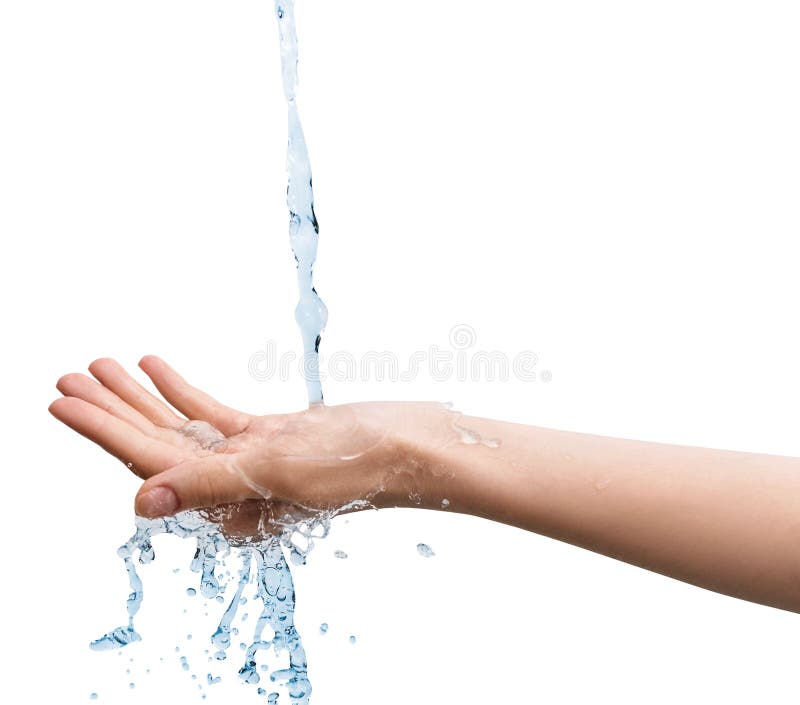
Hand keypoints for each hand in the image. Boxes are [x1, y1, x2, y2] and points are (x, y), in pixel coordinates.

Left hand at [49, 357, 451, 525]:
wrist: (411, 445)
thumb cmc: (355, 465)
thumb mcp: (278, 472)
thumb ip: (206, 483)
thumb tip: (140, 500)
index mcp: (226, 507)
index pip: (149, 462)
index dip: (102, 429)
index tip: (63, 399)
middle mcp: (230, 490)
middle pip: (156, 442)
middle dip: (111, 408)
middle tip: (68, 375)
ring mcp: (249, 461)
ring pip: (180, 425)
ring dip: (141, 395)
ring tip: (102, 363)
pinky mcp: (268, 437)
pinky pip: (213, 414)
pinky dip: (182, 390)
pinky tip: (155, 366)